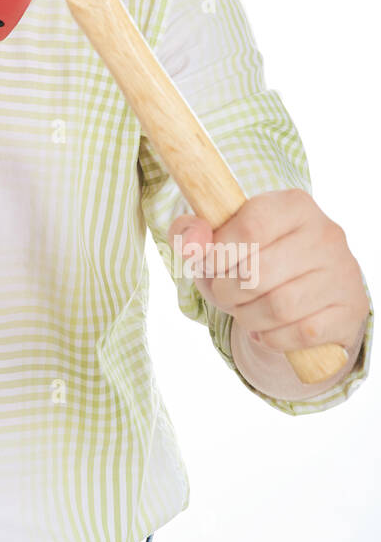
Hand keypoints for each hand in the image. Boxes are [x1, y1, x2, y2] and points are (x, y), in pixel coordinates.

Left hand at [167, 189, 368, 359]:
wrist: (306, 291)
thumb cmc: (253, 257)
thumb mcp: (218, 238)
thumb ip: (191, 232)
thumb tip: (190, 244)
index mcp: (293, 204)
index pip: (250, 227)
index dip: (219, 253)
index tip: (208, 264)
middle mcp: (325, 233)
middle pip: (259, 272)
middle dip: (227, 291)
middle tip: (223, 294)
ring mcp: (343, 272)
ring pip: (280, 306)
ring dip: (247, 317)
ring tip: (241, 311)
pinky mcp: (350, 309)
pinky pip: (302, 332)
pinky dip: (272, 338)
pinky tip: (264, 330)